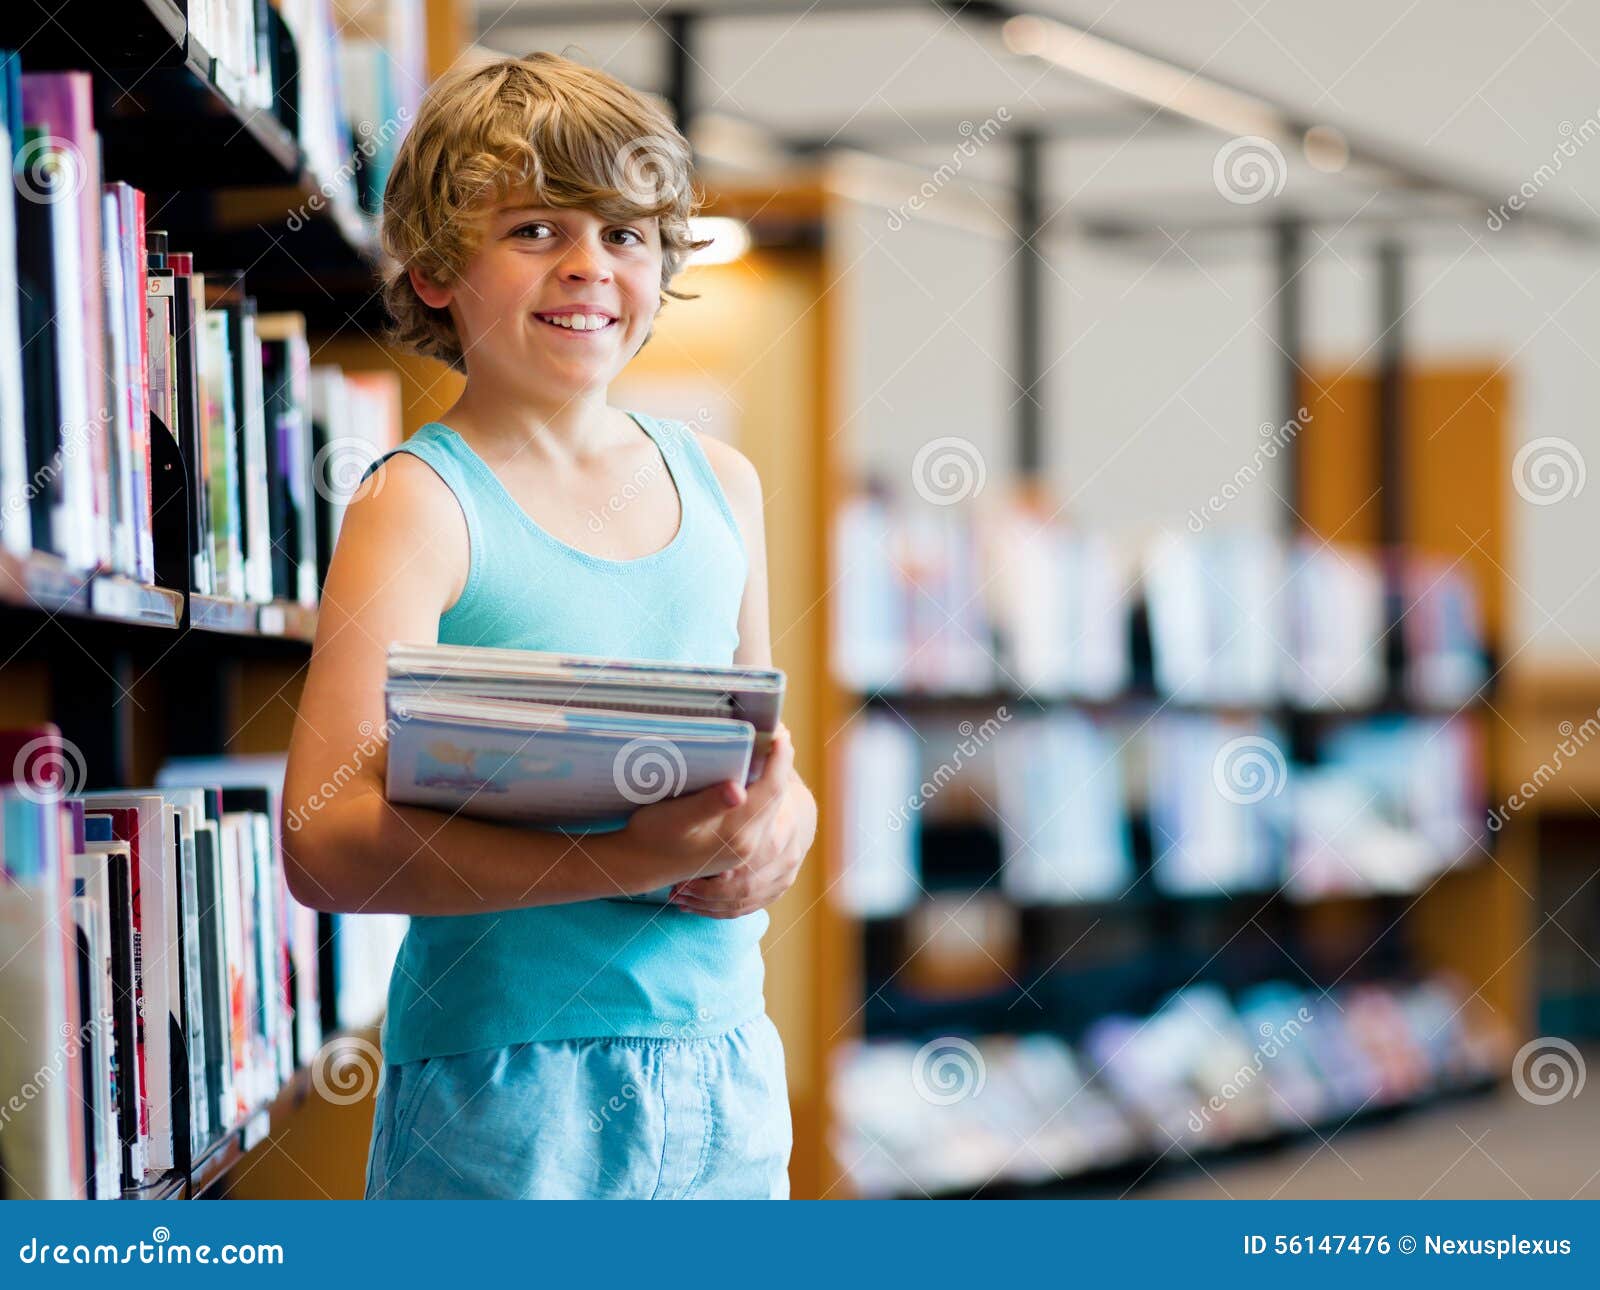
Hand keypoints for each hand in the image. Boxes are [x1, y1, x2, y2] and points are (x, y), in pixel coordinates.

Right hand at [669, 723, 814, 918]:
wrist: (641, 865)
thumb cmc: (653, 836)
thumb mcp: (676, 817)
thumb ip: (708, 804)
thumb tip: (738, 789)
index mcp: (737, 834)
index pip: (772, 790)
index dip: (780, 759)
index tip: (779, 732)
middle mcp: (748, 843)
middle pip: (777, 796)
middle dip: (780, 762)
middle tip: (776, 731)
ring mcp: (746, 847)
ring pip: (772, 805)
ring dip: (774, 776)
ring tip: (768, 747)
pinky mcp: (740, 846)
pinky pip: (763, 813)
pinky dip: (764, 790)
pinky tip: (754, 774)